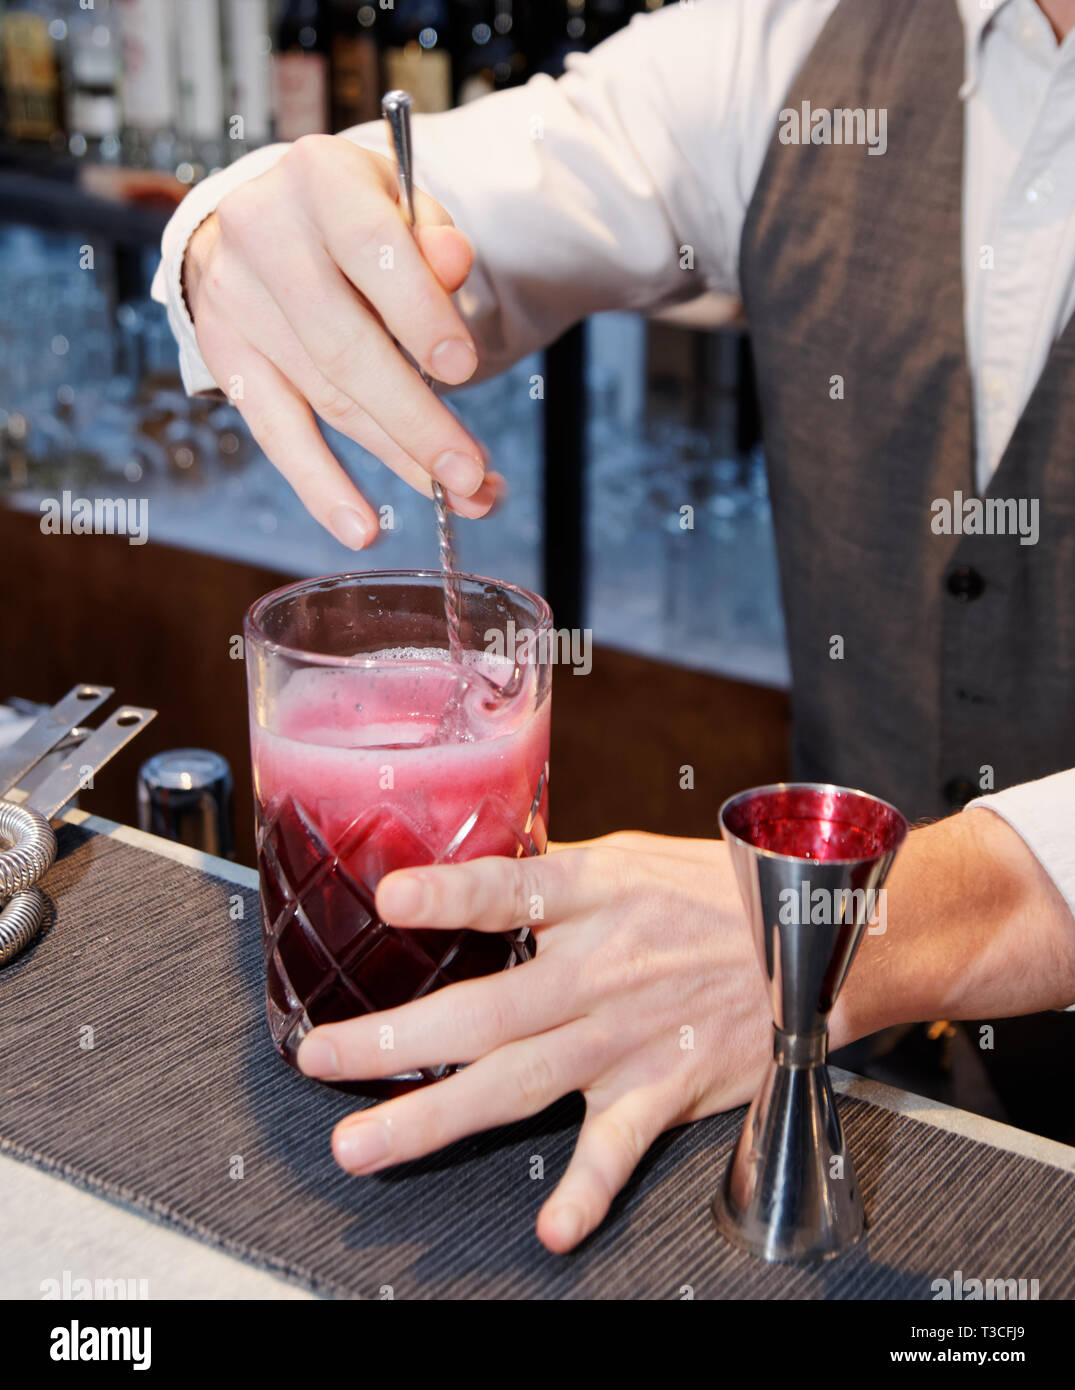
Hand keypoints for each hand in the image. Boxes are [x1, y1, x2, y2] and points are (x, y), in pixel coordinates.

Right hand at [183, 135, 499, 548]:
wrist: (265, 217)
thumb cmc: (353, 218)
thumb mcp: (400, 205)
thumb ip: (431, 238)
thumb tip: (454, 263)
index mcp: (318, 178)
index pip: (372, 251)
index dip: (420, 314)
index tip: (464, 369)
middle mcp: (262, 234)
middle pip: (344, 346)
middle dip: (415, 419)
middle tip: (470, 473)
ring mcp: (234, 301)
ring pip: (324, 396)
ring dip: (396, 457)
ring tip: (459, 494)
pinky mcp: (223, 356)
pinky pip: (275, 432)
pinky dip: (320, 485)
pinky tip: (361, 526)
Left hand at [296, 832, 771, 1252]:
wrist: (812, 946)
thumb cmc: (718, 894)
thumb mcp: (630, 856)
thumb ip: (550, 871)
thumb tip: (474, 866)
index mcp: (596, 896)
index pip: (515, 888)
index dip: (453, 894)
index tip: (390, 900)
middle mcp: (602, 970)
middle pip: (487, 1010)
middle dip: (396, 1038)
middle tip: (322, 1058)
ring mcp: (628, 1037)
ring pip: (520, 1083)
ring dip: (437, 1117)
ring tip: (365, 1145)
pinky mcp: (664, 1090)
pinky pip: (618, 1149)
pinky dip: (587, 1191)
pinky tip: (550, 1228)